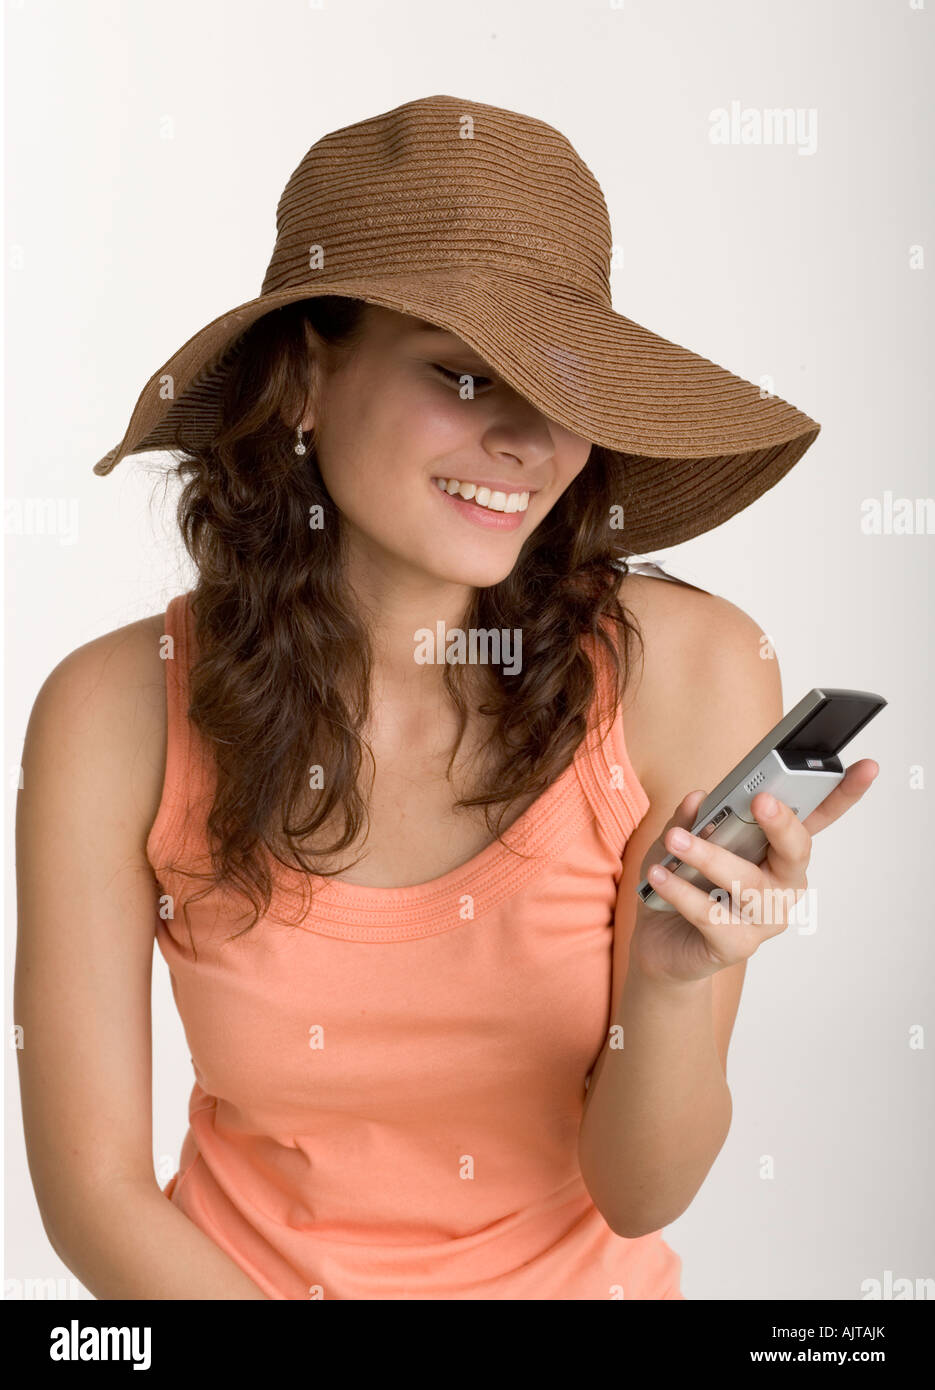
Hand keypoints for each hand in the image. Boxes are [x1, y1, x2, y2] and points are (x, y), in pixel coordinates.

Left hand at [629, 760, 879, 986]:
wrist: (660, 941)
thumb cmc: (682, 882)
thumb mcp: (681, 840)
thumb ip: (692, 819)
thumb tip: (699, 798)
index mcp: (777, 850)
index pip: (816, 818)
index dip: (844, 794)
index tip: (867, 766)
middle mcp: (782, 883)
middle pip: (796, 851)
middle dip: (782, 824)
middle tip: (761, 801)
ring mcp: (764, 917)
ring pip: (747, 882)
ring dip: (709, 857)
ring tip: (677, 841)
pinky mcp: (737, 945)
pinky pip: (711, 914)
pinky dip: (682, 891)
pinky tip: (660, 875)